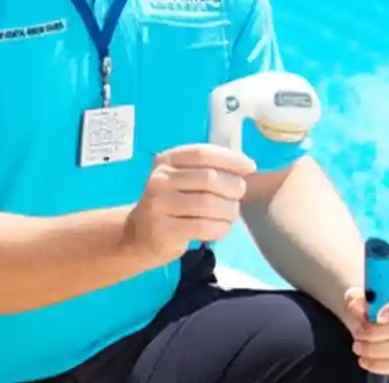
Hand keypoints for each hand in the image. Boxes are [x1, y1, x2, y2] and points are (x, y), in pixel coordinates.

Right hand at [123, 143, 256, 263]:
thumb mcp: (181, 179)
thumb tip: (245, 167)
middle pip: (208, 179)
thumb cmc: (171, 203)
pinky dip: (220, 228)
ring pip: (208, 204)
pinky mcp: (164, 230)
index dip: (230, 159)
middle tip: (239, 195)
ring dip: (229, 210)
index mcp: (167, 160)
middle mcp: (160, 179)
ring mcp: (159, 205)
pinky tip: (222, 228)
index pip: (202, 153)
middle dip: (232, 187)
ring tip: (232, 214)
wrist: (139, 235)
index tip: (250, 167)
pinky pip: (203, 227)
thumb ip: (207, 170)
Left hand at [343, 275, 388, 375]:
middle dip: (379, 332)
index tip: (377, 316)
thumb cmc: (366, 302)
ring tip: (358, 347)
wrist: (370, 315)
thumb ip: (356, 298)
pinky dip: (382, 365)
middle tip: (358, 333)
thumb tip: (358, 306)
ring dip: (379, 350)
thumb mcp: (356, 295)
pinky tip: (364, 361)